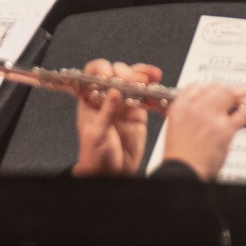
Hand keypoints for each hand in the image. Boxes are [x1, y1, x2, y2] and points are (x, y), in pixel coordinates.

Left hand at [71, 58, 161, 176]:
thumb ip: (106, 112)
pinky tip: (156, 78)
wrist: (111, 175)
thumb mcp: (97, 134)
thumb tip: (115, 91)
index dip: (100, 70)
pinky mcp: (139, 110)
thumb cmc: (96, 157)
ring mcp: (124, 103)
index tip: (109, 74)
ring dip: (140, 73)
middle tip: (130, 80)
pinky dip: (151, 84)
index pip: (92, 75)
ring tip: (146, 77)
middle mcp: (107, 98)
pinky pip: (146, 92)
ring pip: (132, 78)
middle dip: (124, 72)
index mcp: (90, 101)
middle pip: (115, 72)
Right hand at [161, 84, 245, 179]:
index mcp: (180, 108)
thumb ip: (191, 116)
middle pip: (215, 88)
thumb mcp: (176, 129)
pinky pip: (245, 113)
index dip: (209, 88)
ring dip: (242, 92)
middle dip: (227, 89)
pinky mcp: (225, 130)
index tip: (217, 90)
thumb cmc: (180, 158)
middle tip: (236, 94)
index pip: (196, 87)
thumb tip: (210, 111)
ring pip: (229, 94)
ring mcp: (210, 117)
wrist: (181, 173)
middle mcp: (194, 108)